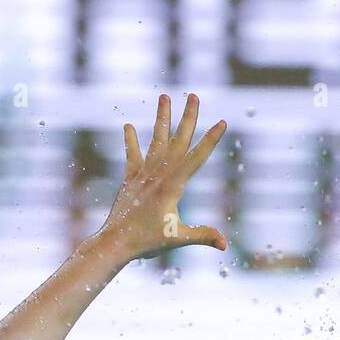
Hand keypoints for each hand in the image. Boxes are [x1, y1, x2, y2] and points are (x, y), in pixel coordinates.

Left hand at [86, 93, 227, 260]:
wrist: (115, 242)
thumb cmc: (147, 243)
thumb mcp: (178, 239)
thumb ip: (203, 236)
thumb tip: (224, 244)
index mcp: (172, 186)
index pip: (196, 157)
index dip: (211, 139)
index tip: (222, 122)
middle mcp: (158, 175)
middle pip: (178, 141)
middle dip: (188, 117)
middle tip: (194, 95)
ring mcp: (143, 175)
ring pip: (156, 141)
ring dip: (162, 118)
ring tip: (165, 96)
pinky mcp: (131, 180)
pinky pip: (132, 156)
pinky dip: (131, 141)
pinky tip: (129, 126)